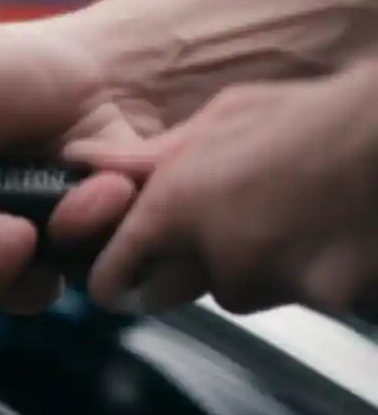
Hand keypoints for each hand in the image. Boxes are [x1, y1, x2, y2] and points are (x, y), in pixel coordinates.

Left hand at [72, 60, 377, 315]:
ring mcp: (272, 280)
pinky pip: (302, 299)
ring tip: (293, 215)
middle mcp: (216, 252)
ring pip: (240, 293)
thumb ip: (147, 157)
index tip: (112, 286)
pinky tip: (334, 235)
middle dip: (183, 270)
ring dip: (254, 271)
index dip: (112, 281)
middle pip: (172, 293)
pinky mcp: (325, 299)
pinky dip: (314, 277)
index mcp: (178, 207)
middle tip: (223, 226)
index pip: (115, 274)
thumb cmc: (314, 116)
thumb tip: (80, 158)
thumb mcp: (221, 119)